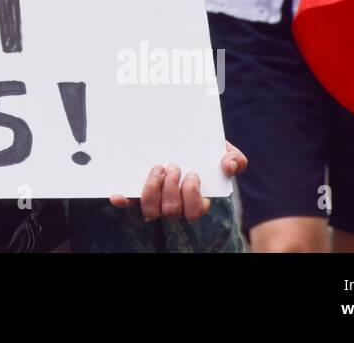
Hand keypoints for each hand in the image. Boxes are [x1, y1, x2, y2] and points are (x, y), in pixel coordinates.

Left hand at [110, 141, 247, 221]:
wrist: (186, 142)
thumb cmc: (206, 152)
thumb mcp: (224, 152)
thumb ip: (236, 159)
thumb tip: (229, 166)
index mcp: (196, 198)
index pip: (194, 211)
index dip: (191, 195)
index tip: (191, 174)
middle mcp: (175, 203)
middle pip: (171, 211)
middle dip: (172, 189)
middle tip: (173, 166)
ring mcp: (156, 199)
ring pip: (151, 209)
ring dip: (152, 190)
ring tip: (157, 168)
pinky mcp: (138, 192)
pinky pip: (129, 203)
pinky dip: (123, 201)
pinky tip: (117, 194)